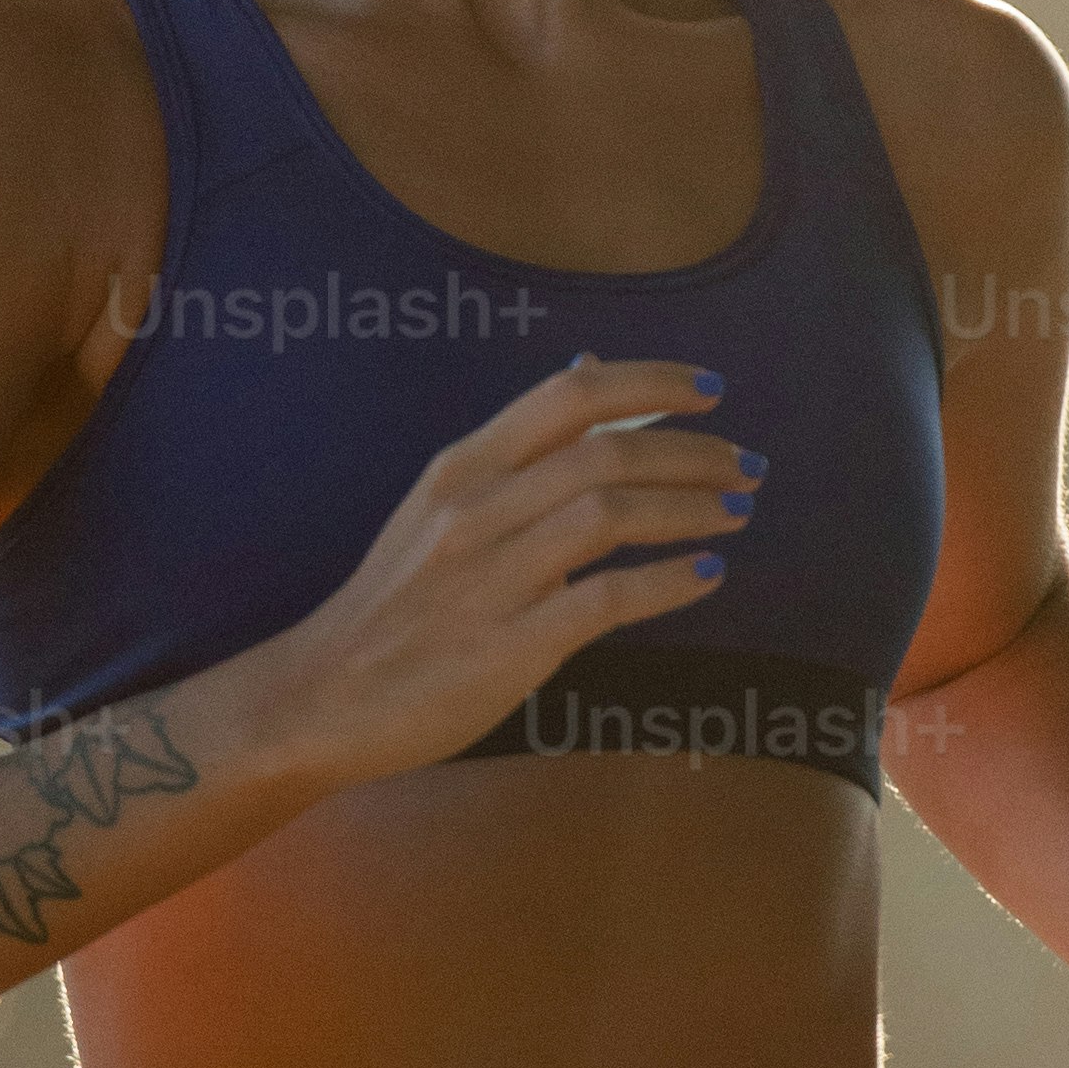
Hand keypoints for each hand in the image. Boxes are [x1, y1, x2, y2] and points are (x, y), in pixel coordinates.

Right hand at [246, 353, 760, 789]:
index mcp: (461, 469)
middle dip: (693, 453)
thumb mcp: (440, 505)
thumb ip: (516, 448)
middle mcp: (475, 511)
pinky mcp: (509, 646)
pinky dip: (668, 581)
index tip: (711, 389)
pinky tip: (706, 575)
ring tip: (737, 512)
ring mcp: (490, 578)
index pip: (569, 396)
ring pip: (611, 515)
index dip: (650, 383)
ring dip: (691, 509)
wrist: (321, 696)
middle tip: (747, 465)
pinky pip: (607, 599)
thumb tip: (585, 370)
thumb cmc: (394, 602)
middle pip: (605, 452)